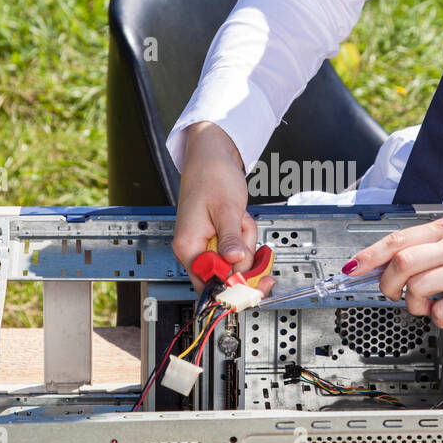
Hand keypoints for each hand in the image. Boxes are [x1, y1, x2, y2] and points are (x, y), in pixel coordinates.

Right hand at [172, 121, 274, 296]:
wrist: (211, 157)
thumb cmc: (212, 175)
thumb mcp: (226, 208)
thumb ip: (231, 239)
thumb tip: (236, 263)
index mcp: (188, 247)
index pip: (209, 284)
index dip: (233, 286)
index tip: (254, 283)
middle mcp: (193, 251)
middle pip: (227, 275)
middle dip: (244, 254)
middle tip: (243, 228)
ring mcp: (205, 246)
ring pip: (235, 262)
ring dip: (246, 241)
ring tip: (239, 217)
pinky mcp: (216, 241)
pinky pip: (237, 250)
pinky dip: (244, 236)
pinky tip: (239, 220)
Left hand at [344, 214, 442, 335]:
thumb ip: (415, 257)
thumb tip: (371, 267)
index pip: (397, 238)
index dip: (370, 256)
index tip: (352, 269)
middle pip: (402, 261)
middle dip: (389, 285)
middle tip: (397, 295)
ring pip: (417, 286)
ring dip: (415, 305)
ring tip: (430, 306)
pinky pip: (441, 309)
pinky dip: (437, 318)